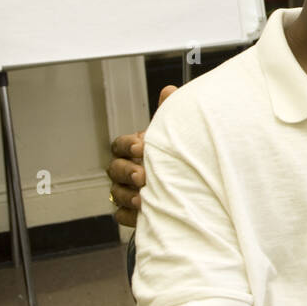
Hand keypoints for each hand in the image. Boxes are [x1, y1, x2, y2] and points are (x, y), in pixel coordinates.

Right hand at [108, 85, 175, 226]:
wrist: (192, 189)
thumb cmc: (177, 159)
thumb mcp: (174, 137)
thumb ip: (168, 115)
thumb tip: (169, 90)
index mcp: (133, 150)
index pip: (119, 145)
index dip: (127, 146)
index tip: (141, 147)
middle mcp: (126, 170)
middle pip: (114, 169)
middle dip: (127, 172)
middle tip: (143, 175)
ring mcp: (127, 192)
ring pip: (115, 193)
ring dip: (128, 195)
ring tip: (144, 199)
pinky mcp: (132, 213)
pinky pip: (121, 215)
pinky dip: (130, 215)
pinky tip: (143, 214)